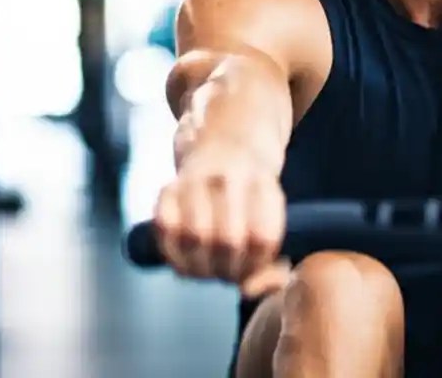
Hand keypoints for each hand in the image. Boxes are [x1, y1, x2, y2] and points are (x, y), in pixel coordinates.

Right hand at [153, 133, 289, 297]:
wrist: (227, 147)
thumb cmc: (255, 202)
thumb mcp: (276, 225)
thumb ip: (275, 268)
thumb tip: (248, 292)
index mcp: (263, 183)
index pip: (262, 238)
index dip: (256, 266)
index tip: (253, 268)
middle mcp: (228, 176)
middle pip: (228, 240)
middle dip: (229, 270)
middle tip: (229, 274)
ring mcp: (195, 179)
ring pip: (194, 237)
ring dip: (201, 268)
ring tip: (210, 270)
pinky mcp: (167, 188)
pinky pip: (164, 231)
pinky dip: (174, 256)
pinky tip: (188, 260)